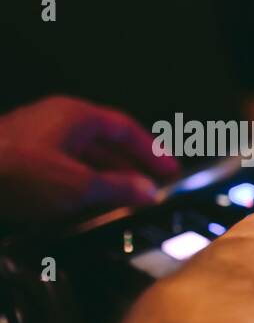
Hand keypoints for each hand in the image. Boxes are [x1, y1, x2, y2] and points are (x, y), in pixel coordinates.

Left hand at [0, 96, 179, 222]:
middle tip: (151, 188)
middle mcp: (55, 122)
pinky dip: (81, 187)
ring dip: (106, 179)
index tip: (168, 170)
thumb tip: (145, 190)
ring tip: (124, 202)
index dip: (151, 151)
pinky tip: (86, 206)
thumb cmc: (13, 171)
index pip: (125, 129)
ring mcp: (35, 141)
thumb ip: (118, 187)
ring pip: (82, 158)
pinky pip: (61, 170)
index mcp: (74, 116)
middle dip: (130, 167)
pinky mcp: (19, 162)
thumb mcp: (79, 185)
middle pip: (104, 143)